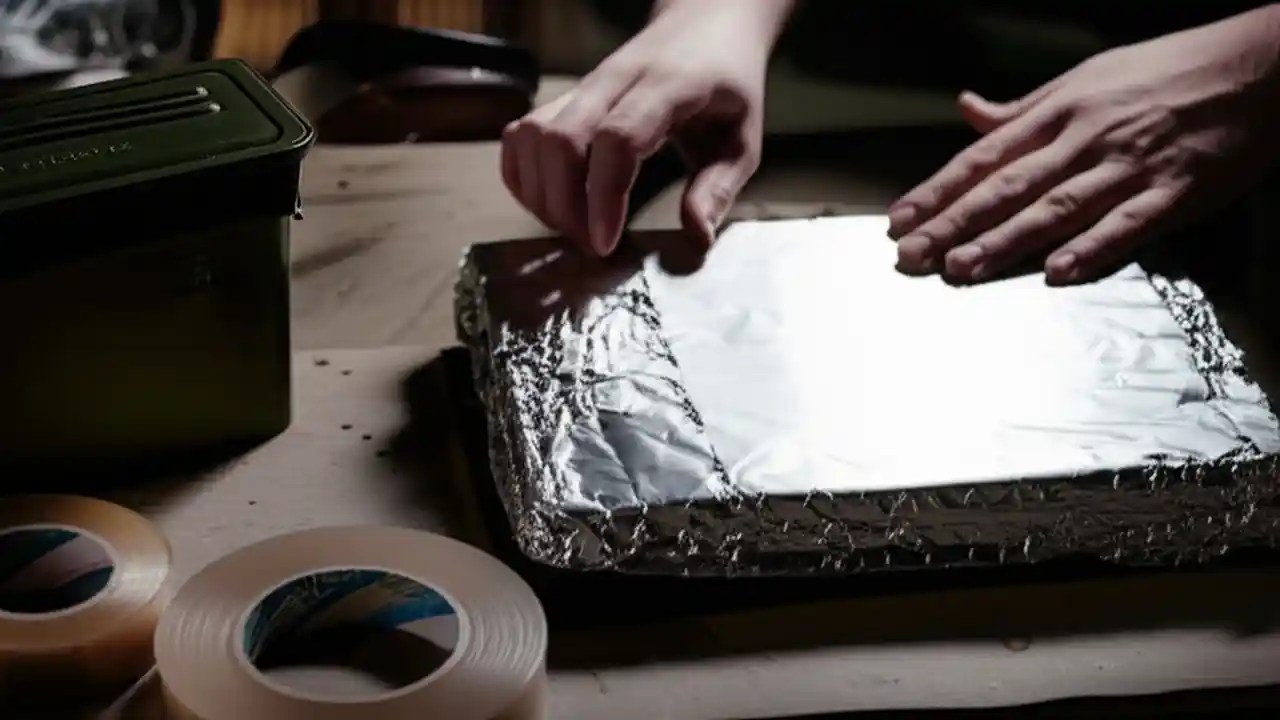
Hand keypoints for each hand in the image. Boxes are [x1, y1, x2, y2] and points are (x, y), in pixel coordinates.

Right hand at [501, 0, 792, 256]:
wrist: (702, 25)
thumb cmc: (725, 84)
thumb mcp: (743, 137)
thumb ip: (720, 187)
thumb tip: (697, 236)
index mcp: (666, 87)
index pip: (617, 139)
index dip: (603, 197)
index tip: (606, 243)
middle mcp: (614, 80)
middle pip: (561, 140)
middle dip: (565, 207)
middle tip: (592, 244)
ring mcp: (583, 86)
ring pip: (531, 136)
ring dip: (541, 194)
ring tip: (573, 227)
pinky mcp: (564, 97)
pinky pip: (521, 135)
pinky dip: (523, 176)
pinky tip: (550, 203)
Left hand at [889, 5, 1279, 284]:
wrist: (1258, 65)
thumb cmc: (1166, 70)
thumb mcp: (1086, 77)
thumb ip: (1023, 108)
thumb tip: (968, 111)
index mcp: (1059, 112)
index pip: (984, 158)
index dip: (938, 192)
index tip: (899, 221)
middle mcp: (1085, 139)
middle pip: (1007, 188)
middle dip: (953, 225)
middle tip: (910, 258)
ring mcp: (1129, 166)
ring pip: (1055, 208)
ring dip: (1004, 241)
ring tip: (960, 269)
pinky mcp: (1174, 191)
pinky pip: (1127, 224)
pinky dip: (1092, 247)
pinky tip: (1056, 272)